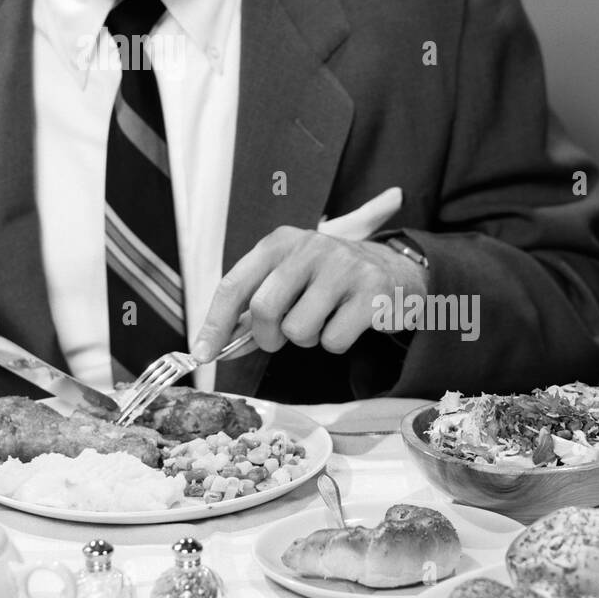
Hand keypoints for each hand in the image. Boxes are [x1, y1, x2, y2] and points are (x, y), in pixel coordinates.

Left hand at [195, 187, 426, 358]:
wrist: (396, 270)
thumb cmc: (329, 280)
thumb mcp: (290, 278)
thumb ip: (254, 307)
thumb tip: (215, 346)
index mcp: (280, 242)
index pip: (234, 284)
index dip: (214, 323)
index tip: (202, 354)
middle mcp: (309, 247)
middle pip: (264, 308)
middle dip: (267, 336)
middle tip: (281, 338)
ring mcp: (343, 267)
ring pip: (299, 329)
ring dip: (306, 340)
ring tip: (323, 321)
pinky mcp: (372, 292)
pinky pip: (333, 340)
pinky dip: (335, 343)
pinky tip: (348, 322)